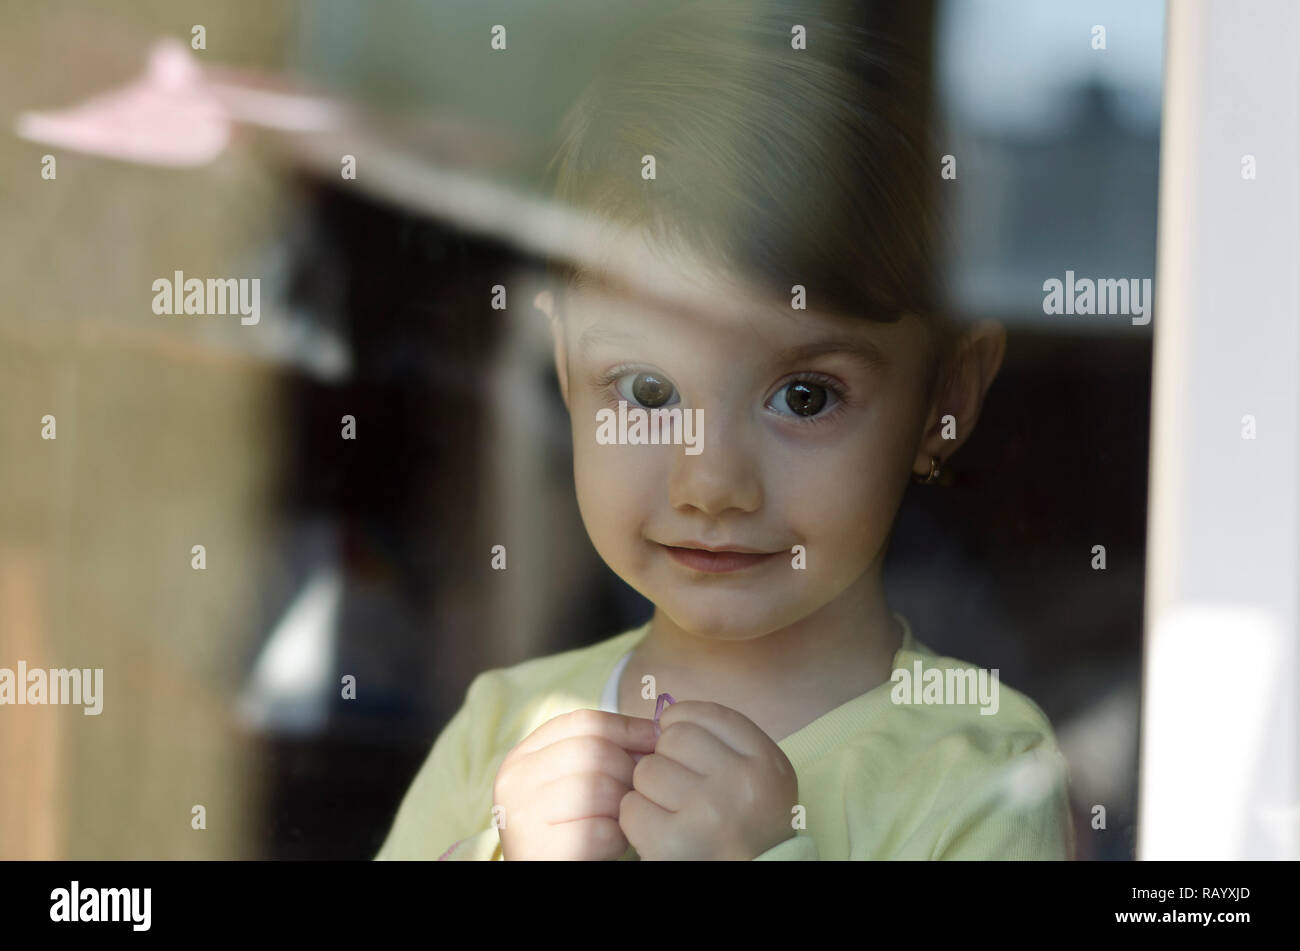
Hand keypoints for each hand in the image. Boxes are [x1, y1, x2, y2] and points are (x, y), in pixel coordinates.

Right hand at [494, 709, 658, 859]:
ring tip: (622, 820)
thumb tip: (656, 732)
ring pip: (599, 788)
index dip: (625, 727)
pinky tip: (610, 844)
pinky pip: (600, 831)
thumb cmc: (569, 825)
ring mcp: (523, 813)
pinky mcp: (540, 848)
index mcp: (524, 754)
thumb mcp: (577, 780)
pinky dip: (617, 839)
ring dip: (624, 806)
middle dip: (628, 770)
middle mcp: (516, 778)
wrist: (545, 869)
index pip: (582, 722)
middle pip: (593, 751)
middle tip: (640, 791)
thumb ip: (604, 752)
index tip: (655, 737)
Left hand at [618, 700, 798, 859]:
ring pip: (647, 771)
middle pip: (673, 738)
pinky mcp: (674, 842)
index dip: (681, 721)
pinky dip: (637, 819)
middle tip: (677, 784)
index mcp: (765, 759)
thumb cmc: (751, 823)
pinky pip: (632, 807)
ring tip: (669, 809)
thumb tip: (665, 719)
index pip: (708, 714)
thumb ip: (725, 741)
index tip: (676, 739)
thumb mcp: (761, 773)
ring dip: (648, 789)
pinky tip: (657, 830)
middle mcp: (740, 781)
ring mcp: (707, 811)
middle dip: (665, 758)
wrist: (759, 873)